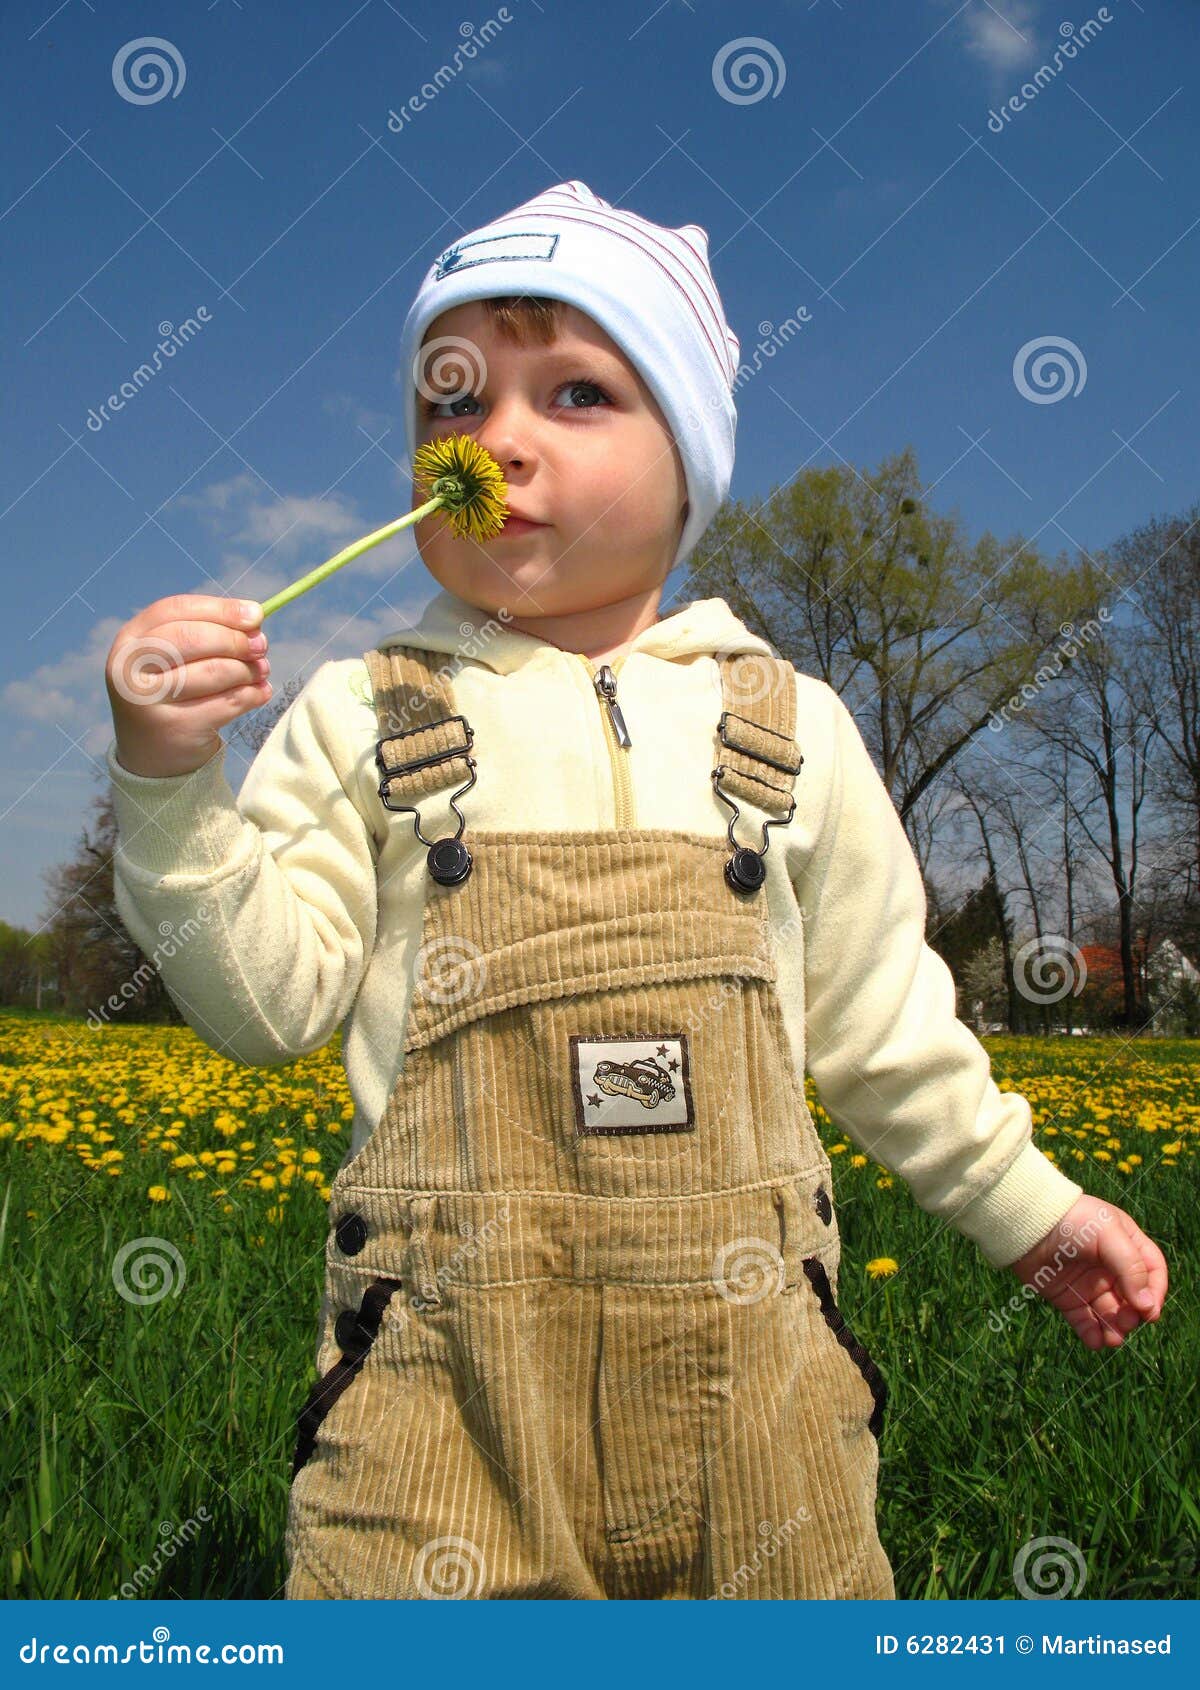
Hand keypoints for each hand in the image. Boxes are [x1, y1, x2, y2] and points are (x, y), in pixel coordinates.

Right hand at [106, 594, 270, 776]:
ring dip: (248, 670)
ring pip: (214, 672)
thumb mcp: (173, 658)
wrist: (150, 753)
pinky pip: (227, 703)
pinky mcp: (174, 728)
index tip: (256, 615)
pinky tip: (261, 692)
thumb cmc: (171, 692)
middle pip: (193, 638)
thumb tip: (255, 621)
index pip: (177, 610)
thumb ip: (206, 634)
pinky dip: (252, 695)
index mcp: (130, 639)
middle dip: (236, 640)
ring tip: (261, 671)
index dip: (221, 610)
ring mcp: (147, 700)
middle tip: (261, 647)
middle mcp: (129, 668)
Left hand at [1008, 1194, 1166, 1348]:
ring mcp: (1088, 1283)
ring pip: (1110, 1314)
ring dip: (1115, 1330)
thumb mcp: (1107, 1233)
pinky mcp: (1066, 1297)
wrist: (1025, 1222)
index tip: (1149, 1311)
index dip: (1155, 1292)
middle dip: (1132, 1315)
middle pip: (1132, 1299)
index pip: (1152, 1272)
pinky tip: (1093, 1341)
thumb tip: (1147, 1306)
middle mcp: (1110, 1267)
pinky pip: (1084, 1321)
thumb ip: (1130, 1267)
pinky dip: (1091, 1334)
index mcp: (1126, 1245)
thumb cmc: (1070, 1219)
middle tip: (1125, 1321)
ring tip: (1111, 1339)